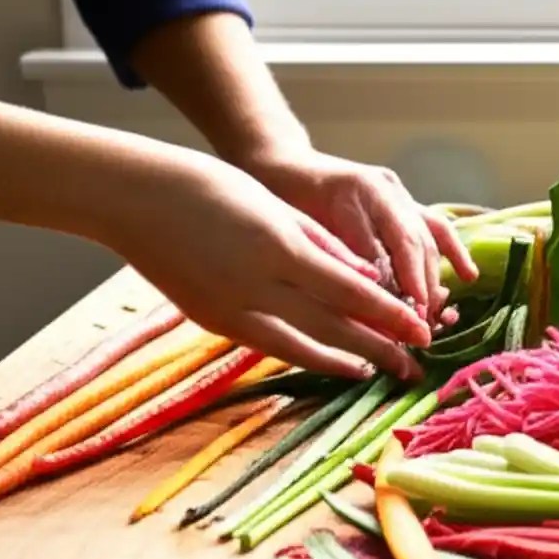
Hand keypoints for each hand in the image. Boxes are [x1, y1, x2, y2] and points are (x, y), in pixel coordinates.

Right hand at [104, 157, 429, 380]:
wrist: (136, 200)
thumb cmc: (210, 188)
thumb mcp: (276, 208)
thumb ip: (322, 246)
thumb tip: (365, 279)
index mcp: (278, 248)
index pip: (349, 292)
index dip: (389, 315)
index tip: (423, 329)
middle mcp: (257, 286)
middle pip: (333, 325)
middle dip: (380, 345)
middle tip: (417, 362)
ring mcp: (232, 309)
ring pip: (305, 345)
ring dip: (349, 359)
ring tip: (384, 370)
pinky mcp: (214, 322)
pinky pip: (273, 346)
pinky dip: (310, 356)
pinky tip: (338, 362)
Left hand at [245, 148, 479, 325]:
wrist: (284, 163)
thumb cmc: (282, 197)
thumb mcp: (300, 228)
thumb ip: (338, 257)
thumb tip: (372, 298)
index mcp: (356, 194)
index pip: (386, 248)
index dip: (400, 285)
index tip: (408, 318)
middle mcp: (384, 190)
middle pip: (412, 246)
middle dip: (421, 289)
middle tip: (423, 328)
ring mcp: (398, 194)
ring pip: (427, 239)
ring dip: (435, 279)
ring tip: (439, 314)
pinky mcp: (405, 201)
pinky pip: (435, 226)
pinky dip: (453, 251)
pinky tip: (468, 276)